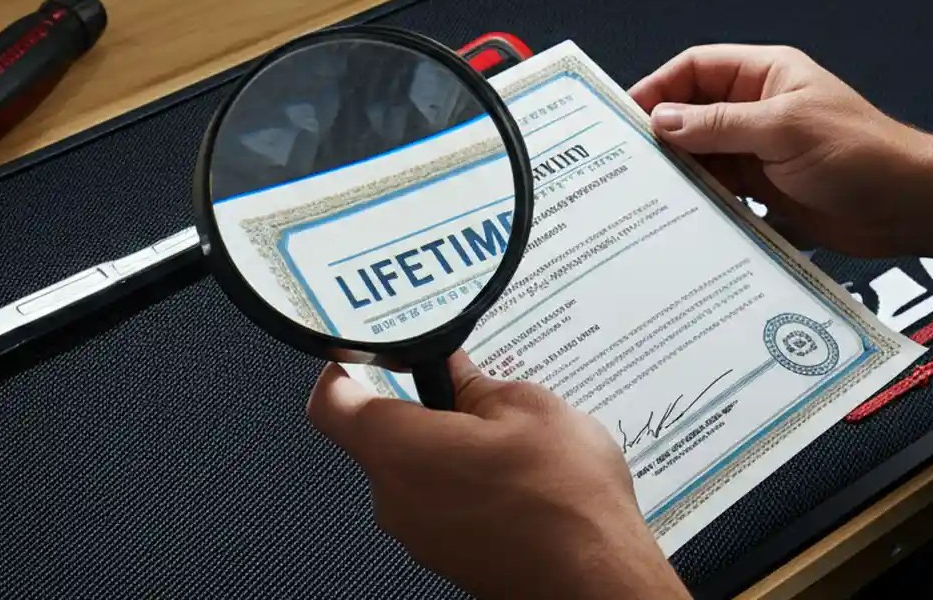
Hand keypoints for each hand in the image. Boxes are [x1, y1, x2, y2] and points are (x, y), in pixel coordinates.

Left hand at [307, 353, 689, 599]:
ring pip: (414, 473)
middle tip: (466, 392)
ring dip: (448, 450)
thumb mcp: (527, 408)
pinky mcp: (445, 556)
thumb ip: (474, 382)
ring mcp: (419, 536)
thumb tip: (452, 368)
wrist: (601, 581)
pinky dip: (464, 485)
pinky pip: (437, 504)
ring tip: (507, 440)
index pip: (331, 404)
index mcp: (401, 450)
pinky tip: (515, 479)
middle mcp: (396, 499)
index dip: (340, 370)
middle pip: (379, 438)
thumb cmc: (567, 503)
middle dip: (420, 410)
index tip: (361, 355)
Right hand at [628, 44, 932, 256]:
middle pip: (691, 112)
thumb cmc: (856, 153)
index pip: (697, 68)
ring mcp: (756, 149)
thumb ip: (719, 126)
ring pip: (700, 153)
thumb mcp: (783, 129)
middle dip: (661, 132)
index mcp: (765, 76)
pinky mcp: (760, 188)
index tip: (626, 115)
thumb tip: (660, 121)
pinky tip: (676, 211)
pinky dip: (697, 197)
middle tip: (625, 159)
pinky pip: (716, 187)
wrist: (905, 207)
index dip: (659, 86)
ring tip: (644, 189)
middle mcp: (755, 109)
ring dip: (677, 169)